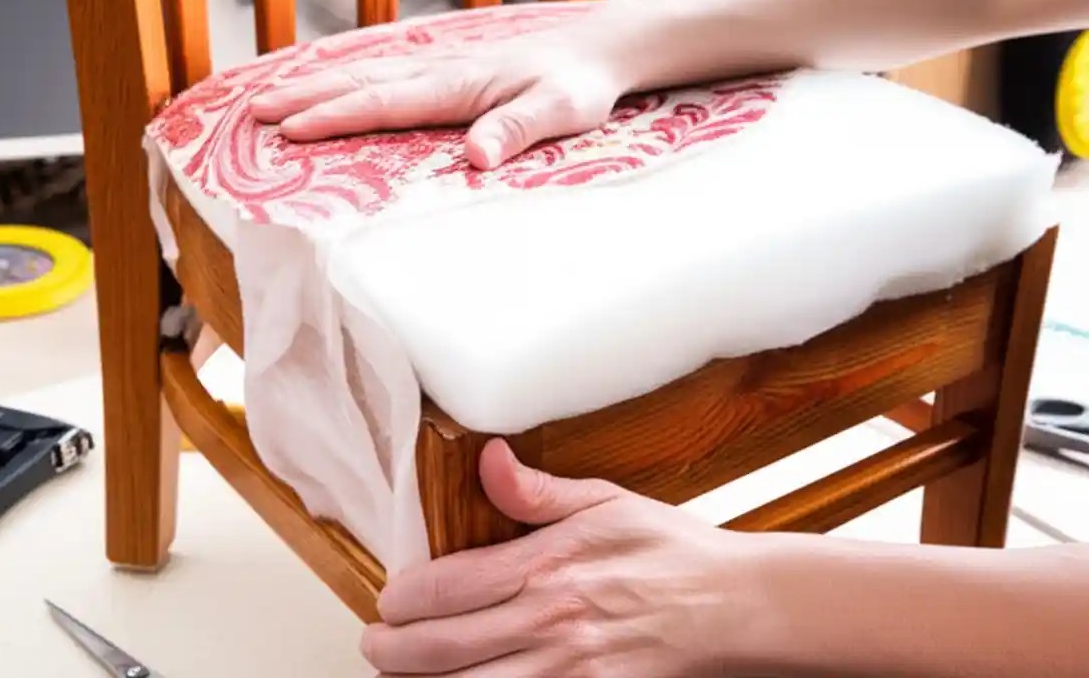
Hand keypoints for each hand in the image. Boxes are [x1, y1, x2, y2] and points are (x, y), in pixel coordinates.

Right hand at [248, 37, 628, 169]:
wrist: (599, 50)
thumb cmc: (581, 86)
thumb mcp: (561, 113)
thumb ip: (517, 129)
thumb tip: (477, 156)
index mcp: (457, 85)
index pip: (384, 102)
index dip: (336, 117)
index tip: (292, 130)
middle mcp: (439, 70)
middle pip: (359, 81)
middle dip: (306, 97)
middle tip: (255, 113)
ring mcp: (439, 66)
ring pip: (364, 71)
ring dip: (317, 84)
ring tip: (271, 96)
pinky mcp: (446, 69)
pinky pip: (383, 70)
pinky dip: (346, 76)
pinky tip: (329, 82)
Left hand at [360, 439, 767, 676]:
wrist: (738, 605)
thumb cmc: (671, 551)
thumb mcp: (606, 502)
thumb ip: (537, 491)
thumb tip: (487, 458)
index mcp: (548, 563)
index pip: (445, 586)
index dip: (400, 598)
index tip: (386, 601)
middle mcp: (551, 620)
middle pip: (442, 647)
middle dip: (392, 651)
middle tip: (375, 645)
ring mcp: (571, 670)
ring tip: (404, 675)